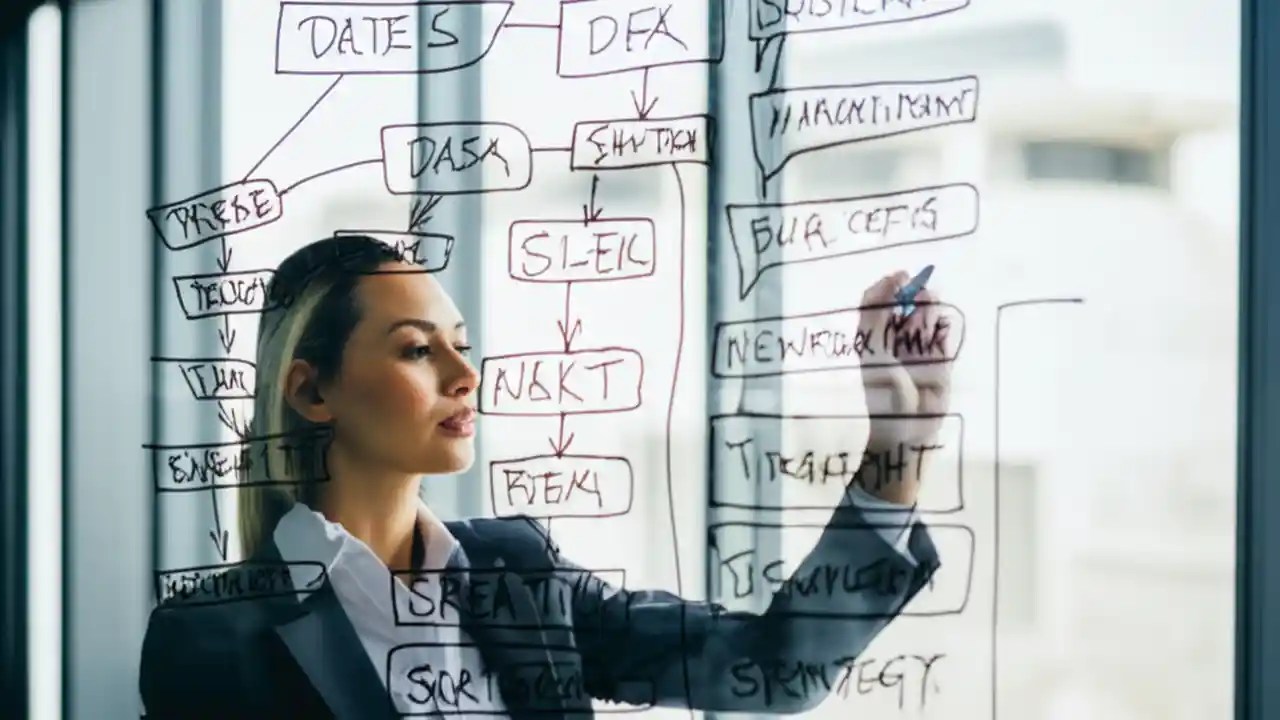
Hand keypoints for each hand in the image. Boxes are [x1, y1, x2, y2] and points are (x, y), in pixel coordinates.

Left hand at [855, 272, 954, 501]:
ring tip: (927, 312)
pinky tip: (939, 329)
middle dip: (914, 295)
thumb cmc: (883, 389)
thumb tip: (893, 280)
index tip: (900, 276)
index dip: (889, 285)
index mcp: (873, 336)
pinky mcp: (940, 360)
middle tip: (920, 290)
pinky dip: (942, 328)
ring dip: (928, 310)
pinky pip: (943, 335)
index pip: (879, 300)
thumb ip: (877, 313)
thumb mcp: (872, 348)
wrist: (906, 427)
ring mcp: (918, 349)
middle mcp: (895, 339)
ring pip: (926, 317)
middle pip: (906, 304)